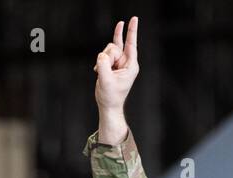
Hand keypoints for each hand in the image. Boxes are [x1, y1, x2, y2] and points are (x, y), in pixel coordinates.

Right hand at [95, 16, 138, 144]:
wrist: (108, 105)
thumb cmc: (110, 96)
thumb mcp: (106, 81)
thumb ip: (103, 66)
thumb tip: (101, 55)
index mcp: (130, 65)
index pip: (131, 44)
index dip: (132, 31)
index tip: (134, 18)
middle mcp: (126, 62)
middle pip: (116, 47)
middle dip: (108, 55)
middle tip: (104, 67)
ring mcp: (119, 63)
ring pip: (109, 49)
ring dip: (103, 59)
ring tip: (101, 72)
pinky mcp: (112, 64)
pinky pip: (104, 55)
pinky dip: (100, 62)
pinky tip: (98, 72)